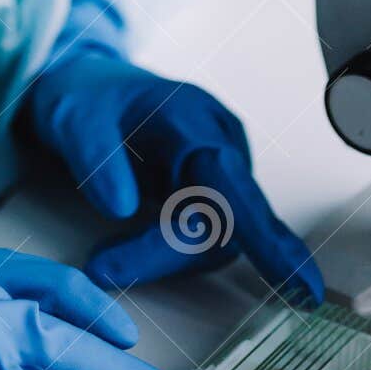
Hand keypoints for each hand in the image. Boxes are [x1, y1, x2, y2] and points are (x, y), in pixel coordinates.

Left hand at [25, 56, 322, 301]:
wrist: (86, 85)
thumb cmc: (86, 96)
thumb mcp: (73, 118)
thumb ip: (96, 158)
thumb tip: (121, 208)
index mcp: (193, 120)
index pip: (234, 184)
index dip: (267, 239)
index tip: (297, 284)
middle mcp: (217, 145)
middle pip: (225, 221)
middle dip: (169, 253)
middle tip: (104, 267)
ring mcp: (216, 170)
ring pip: (215, 237)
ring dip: (163, 257)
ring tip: (105, 259)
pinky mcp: (207, 190)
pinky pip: (204, 234)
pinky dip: (169, 252)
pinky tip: (134, 256)